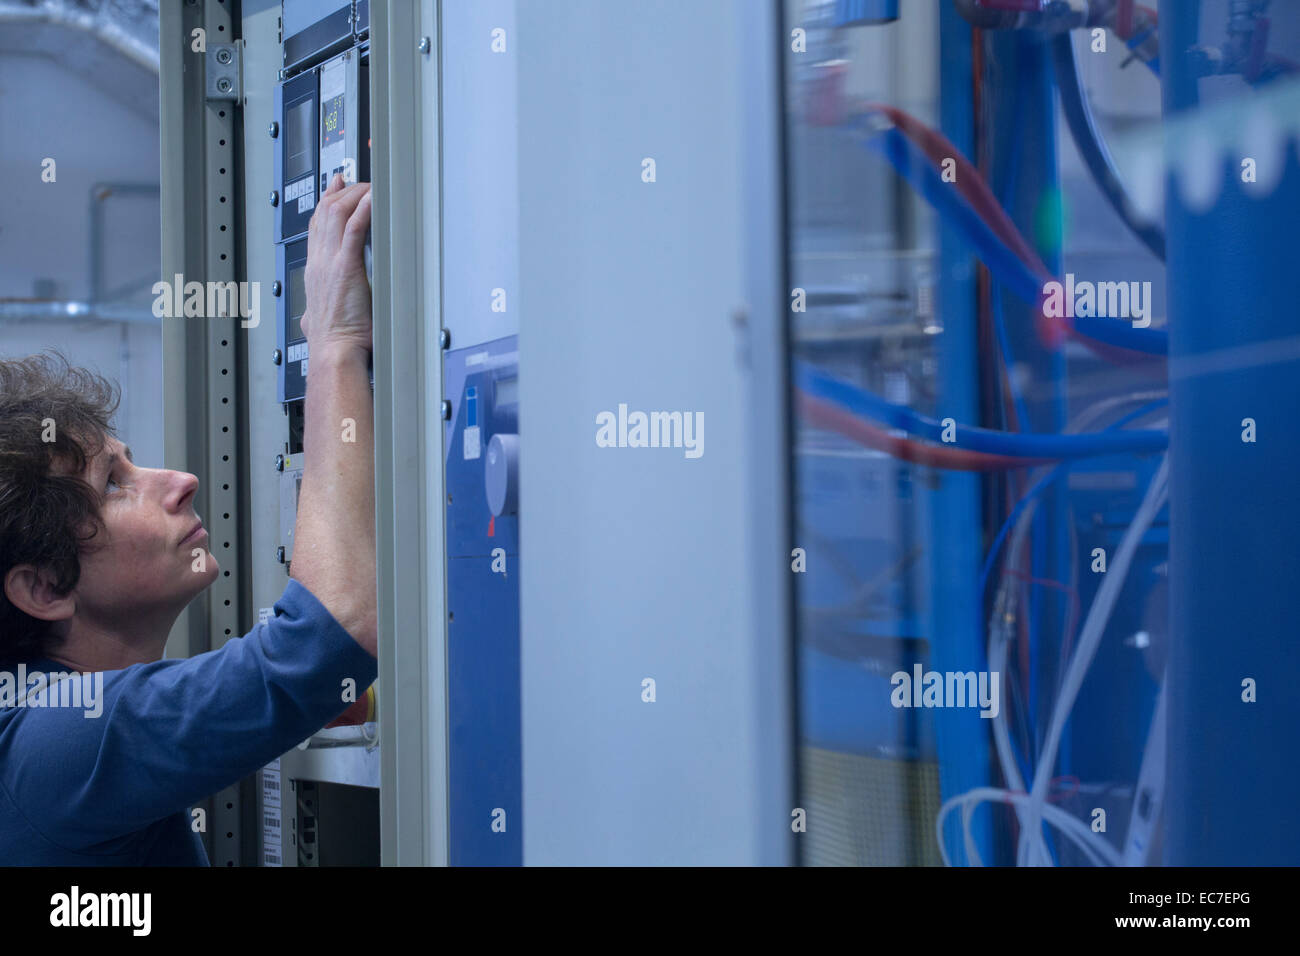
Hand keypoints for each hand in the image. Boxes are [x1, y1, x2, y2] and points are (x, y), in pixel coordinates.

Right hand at [302, 174, 372, 354]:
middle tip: (361, 181)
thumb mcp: (316, 321)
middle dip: (344, 191)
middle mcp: (319, 262)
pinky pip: (353, 229)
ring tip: (372, 187)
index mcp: (314, 272)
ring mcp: (329, 263)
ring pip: (336, 214)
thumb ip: (314, 314)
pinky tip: (374, 199)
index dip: (325, 201)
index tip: (336, 185)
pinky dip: (364, 211)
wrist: (334, 352)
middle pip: (325, 212)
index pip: (316, 226)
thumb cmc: (333, 342)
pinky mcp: (345, 268)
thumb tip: (309, 321)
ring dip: (355, 196)